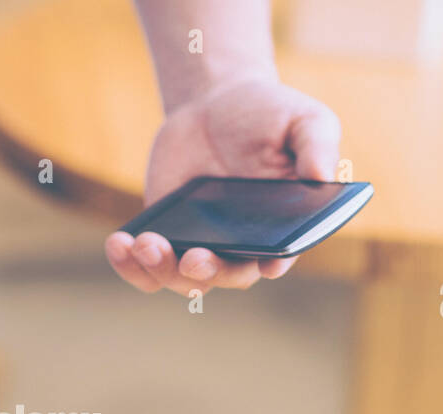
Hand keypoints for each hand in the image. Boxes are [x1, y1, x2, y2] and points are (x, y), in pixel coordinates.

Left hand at [105, 74, 340, 293]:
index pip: (281, 255)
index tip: (266, 265)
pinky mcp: (166, 238)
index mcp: (282, 228)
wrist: (214, 105)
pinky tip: (118, 244)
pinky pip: (145, 268)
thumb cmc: (268, 114)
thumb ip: (318, 144)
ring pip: (181, 279)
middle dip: (208, 272)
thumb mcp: (304, 119)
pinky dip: (129, 265)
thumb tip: (324, 176)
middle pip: (226, 276)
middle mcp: (242, 247)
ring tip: (144, 243)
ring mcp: (201, 245)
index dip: (274, 263)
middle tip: (193, 257)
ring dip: (161, 270)